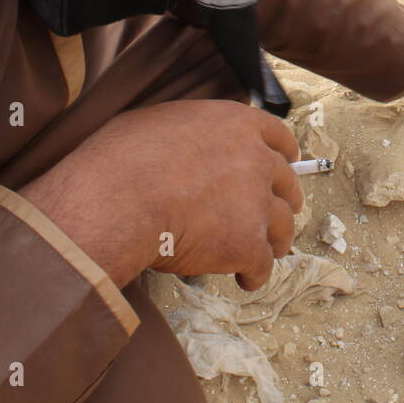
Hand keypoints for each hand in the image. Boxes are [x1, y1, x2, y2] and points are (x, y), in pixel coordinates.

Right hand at [21, 100, 302, 291]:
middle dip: (284, 198)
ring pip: (282, 225)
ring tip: (265, 253)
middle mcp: (256, 160)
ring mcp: (256, 203)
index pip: (278, 137)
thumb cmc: (121, 160)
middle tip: (277, 212)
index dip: (284, 153)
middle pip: (287, 182)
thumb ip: (190, 131)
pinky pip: (262, 265)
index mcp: (236, 125)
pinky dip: (255, 274)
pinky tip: (244, 280)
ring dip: (275, 239)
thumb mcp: (157, 123)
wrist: (116, 203)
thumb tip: (186, 142)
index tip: (287, 162)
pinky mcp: (247, 244)